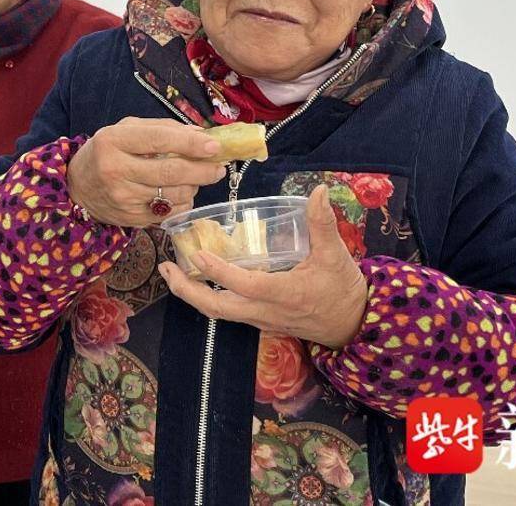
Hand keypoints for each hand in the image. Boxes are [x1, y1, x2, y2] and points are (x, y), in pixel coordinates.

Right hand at [66, 117, 225, 226]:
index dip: (190, 143)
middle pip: (170, 172)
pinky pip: (169, 212)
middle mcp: (116, 170)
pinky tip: (182, 192)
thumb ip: (162, 128)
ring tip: (197, 177)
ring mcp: (123, 198)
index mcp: (113, 141)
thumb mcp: (125, 130)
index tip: (214, 146)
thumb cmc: (107, 152)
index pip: (159, 140)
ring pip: (174, 195)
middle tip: (219, 167)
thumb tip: (200, 134)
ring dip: (194, 186)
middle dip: (202, 170)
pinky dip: (183, 202)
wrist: (77, 187)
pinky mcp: (131, 219)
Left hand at [159, 185, 368, 348]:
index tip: (197, 255)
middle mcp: (265, 310)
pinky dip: (207, 296)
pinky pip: (226, 311)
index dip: (220, 273)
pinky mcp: (259, 320)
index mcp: (283, 293)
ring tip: (171, 273)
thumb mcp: (336, 255)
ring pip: (218, 312)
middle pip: (216, 308)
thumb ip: (323, 223)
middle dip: (187, 291)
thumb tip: (318, 190)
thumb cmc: (343, 290)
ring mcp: (259, 318)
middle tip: (165, 269)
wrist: (351, 325)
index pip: (245, 286)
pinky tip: (197, 279)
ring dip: (192, 295)